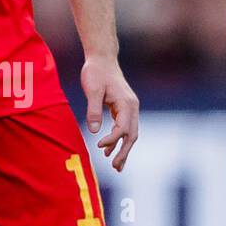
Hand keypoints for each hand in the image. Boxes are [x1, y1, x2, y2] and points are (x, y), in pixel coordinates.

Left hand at [81, 54, 138, 171]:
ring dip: (124, 149)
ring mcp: (130, 108)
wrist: (102, 58)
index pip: (123, 128)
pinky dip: (119, 140)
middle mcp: (132, 107)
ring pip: (130, 133)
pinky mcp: (124, 108)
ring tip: (116, 166)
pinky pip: (125, 127)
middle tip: (115, 167)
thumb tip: (95, 131)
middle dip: (124, 152)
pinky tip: (109, 150)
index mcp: (126, 103)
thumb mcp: (92, 90)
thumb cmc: (96, 72)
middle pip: (132, 135)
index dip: (112, 139)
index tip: (98, 146)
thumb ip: (93, 110)